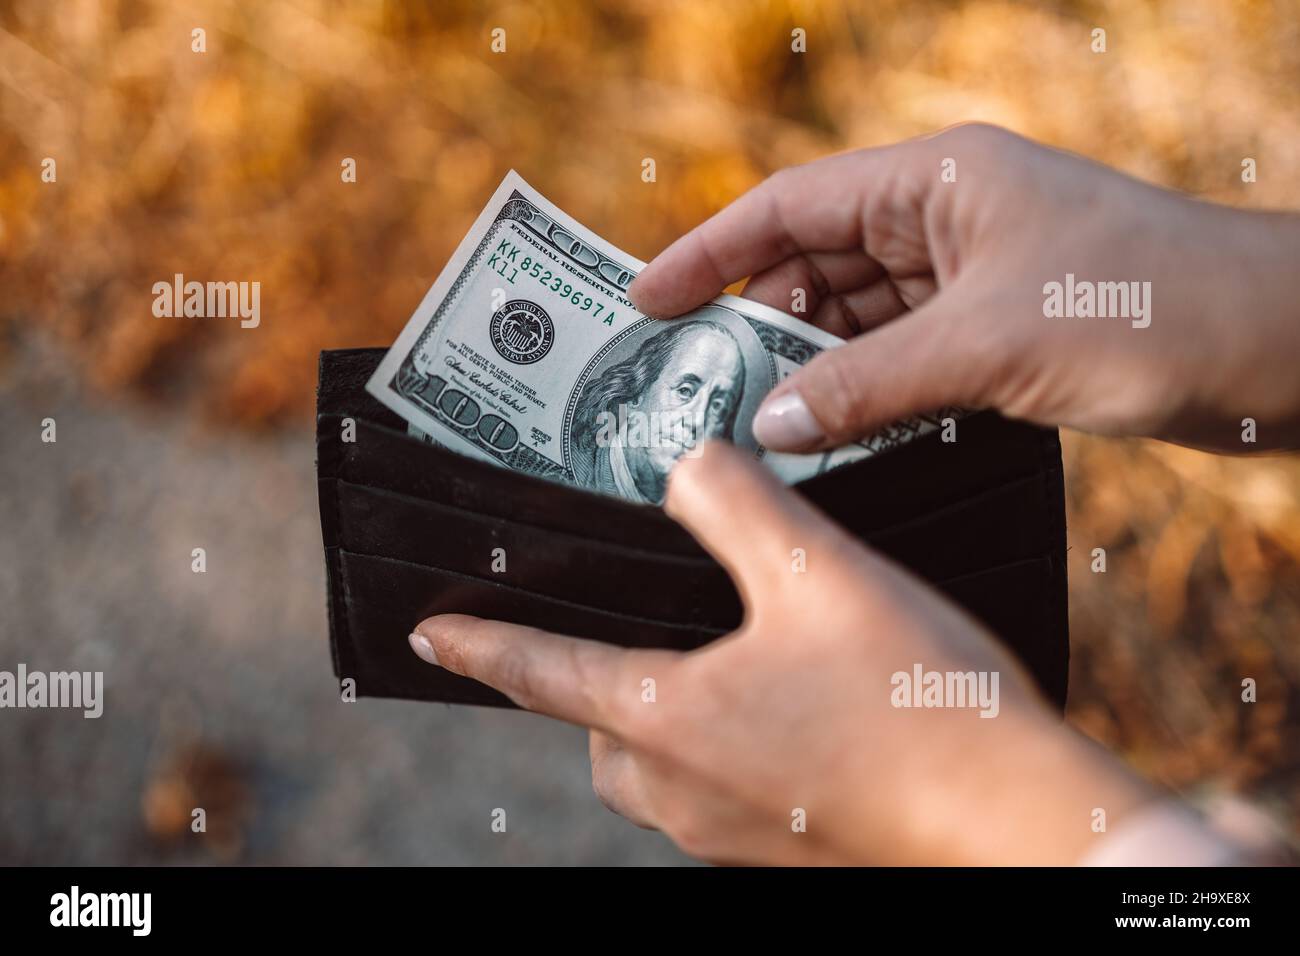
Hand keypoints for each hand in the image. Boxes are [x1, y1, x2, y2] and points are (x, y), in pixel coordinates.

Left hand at [410, 442, 1155, 864]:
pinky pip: (715, 793)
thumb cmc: (915, 704)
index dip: (480, 646)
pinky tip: (787, 708)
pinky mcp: (785, 850)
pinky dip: (721, 747)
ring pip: (655, 767)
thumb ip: (734, 502)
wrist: (1016, 824)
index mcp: (667, 722)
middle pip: (596, 727)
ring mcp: (732, 834)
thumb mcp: (818, 573)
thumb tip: (682, 463)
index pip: (541, 673)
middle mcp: (683, 791)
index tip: (426, 635)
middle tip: (613, 630)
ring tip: (710, 658)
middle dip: (587, 681)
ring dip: (659, 716)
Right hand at [628, 124, 1299, 452]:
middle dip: (758, 325)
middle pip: (818, 265)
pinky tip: (832, 431)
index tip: (646, 301)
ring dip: (811, 368)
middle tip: (696, 387)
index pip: (792, 206)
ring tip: (755, 422)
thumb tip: (770, 422)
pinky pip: (904, 354)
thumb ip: (868, 386)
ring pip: (859, 318)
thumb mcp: (988, 348)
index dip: (710, 251)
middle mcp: (948, 216)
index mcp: (937, 179)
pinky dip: (865, 391)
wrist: (1277, 347)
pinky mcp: (1001, 327)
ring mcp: (975, 273)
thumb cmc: (1149, 308)